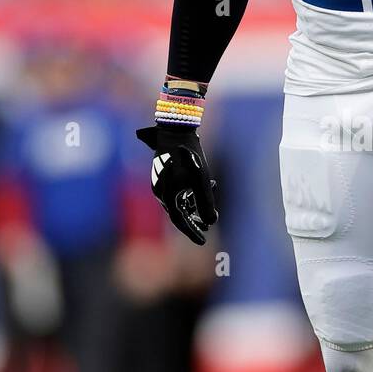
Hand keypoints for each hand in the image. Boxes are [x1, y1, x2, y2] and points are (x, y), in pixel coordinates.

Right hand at [136, 124, 217, 244]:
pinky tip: (210, 183)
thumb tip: (211, 222)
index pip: (179, 220)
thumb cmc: (189, 155)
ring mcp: (162, 184)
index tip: (203, 241)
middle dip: (195, 219)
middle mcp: (161, 192)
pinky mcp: (166, 176)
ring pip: (180, 201)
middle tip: (207, 228)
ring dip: (196, 204)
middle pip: (179, 212)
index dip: (192, 232)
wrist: (176, 130)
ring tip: (211, 208)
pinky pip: (179, 191)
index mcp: (166, 195)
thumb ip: (206, 201)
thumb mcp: (201, 179)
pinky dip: (192, 192)